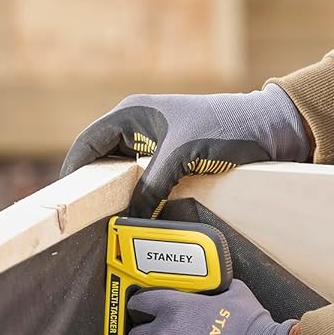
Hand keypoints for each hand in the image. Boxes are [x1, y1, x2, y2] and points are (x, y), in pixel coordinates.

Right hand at [59, 85, 312, 216]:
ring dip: (115, 193)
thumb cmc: (225, 128)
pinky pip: (143, 177)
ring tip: (103, 221)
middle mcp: (138, 123)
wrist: (270, 126)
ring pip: (121, 170)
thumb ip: (151, 187)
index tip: (63, 203)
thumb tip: (128, 221)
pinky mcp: (172, 154)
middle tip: (81, 219)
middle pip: (100, 159)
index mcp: (132, 113)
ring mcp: (155, 139)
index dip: (72, 172)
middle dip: (91, 186)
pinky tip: (135, 215)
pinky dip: (136, 195)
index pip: (87, 144)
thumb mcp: (182, 156)